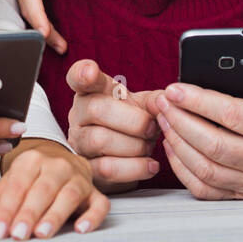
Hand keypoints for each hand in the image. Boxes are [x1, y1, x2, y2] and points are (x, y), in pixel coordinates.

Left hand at [0, 141, 108, 238]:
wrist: (59, 160)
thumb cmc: (33, 176)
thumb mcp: (10, 182)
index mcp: (32, 159)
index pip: (18, 184)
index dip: (7, 208)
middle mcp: (58, 165)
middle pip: (43, 189)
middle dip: (29, 213)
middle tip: (18, 233)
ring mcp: (78, 177)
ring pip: (69, 195)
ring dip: (55, 215)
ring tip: (42, 233)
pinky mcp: (95, 192)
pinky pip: (99, 204)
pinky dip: (92, 217)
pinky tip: (81, 228)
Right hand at [66, 59, 160, 192]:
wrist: (128, 158)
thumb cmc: (133, 125)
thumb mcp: (144, 107)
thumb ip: (155, 100)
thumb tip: (164, 101)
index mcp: (92, 92)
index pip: (78, 77)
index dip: (82, 73)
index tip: (91, 71)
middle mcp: (79, 115)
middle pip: (96, 109)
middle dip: (133, 120)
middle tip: (151, 128)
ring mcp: (79, 143)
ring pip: (100, 140)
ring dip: (135, 145)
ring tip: (148, 147)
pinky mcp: (87, 170)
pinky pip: (107, 168)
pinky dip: (135, 167)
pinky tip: (150, 165)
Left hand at [156, 50, 242, 199]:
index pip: (233, 115)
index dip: (199, 101)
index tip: (175, 89)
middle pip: (213, 144)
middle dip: (180, 121)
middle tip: (162, 101)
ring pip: (205, 168)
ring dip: (177, 144)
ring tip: (164, 120)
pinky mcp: (241, 194)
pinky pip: (205, 188)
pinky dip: (182, 169)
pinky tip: (173, 147)